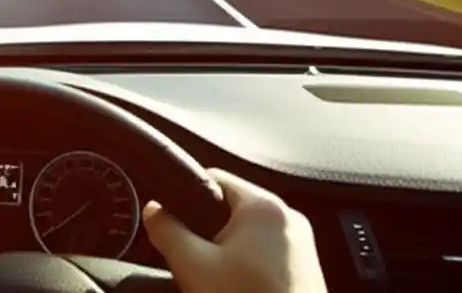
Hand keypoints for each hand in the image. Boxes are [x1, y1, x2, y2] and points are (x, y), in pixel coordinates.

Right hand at [143, 169, 326, 292]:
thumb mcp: (194, 267)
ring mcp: (303, 245)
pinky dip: (250, 267)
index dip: (186, 197)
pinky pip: (268, 255)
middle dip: (209, 233)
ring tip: (218, 282)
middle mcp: (289, 218)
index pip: (214, 179)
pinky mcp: (307, 270)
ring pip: (250, 235)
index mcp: (263, 206)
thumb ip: (168, 232)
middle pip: (232, 210)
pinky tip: (239, 291)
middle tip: (195, 261)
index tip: (172, 220)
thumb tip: (153, 210)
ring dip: (229, 253)